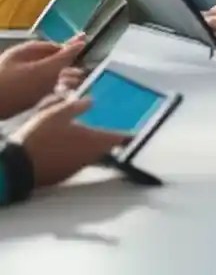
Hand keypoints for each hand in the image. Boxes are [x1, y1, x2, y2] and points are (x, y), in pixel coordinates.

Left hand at [0, 38, 85, 118]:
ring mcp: (15, 78)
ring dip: (59, 83)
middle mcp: (20, 62)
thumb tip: (83, 41)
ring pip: (43, 77)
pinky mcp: (13, 94)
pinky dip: (48, 93)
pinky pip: (35, 90)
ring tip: (72, 91)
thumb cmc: (16, 88)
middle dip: (66, 70)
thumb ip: (65, 57)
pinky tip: (56, 100)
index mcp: (26, 51)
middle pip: (48, 62)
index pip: (53, 47)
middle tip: (82, 79)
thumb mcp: (44, 71)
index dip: (70, 53)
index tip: (83, 63)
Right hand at [12, 98, 128, 187]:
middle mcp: (91, 155)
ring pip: (93, 154)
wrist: (18, 165)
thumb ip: (76, 106)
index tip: (138, 131)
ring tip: (88, 134)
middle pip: (107, 146)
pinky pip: (79, 160)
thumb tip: (91, 100)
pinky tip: (69, 145)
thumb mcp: (56, 114)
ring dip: (94, 145)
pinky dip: (79, 152)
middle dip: (110, 138)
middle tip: (111, 129)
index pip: (121, 138)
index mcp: (94, 140)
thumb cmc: (39, 137)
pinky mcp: (66, 173)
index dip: (130, 134)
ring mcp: (78, 166)